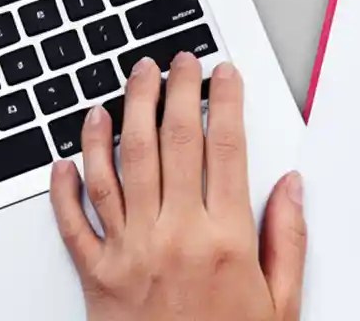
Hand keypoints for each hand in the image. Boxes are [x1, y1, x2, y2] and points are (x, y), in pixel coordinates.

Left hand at [49, 54, 306, 320]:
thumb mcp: (282, 303)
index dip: (225, 100)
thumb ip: (288, 238)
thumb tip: (292, 186)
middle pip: (172, 141)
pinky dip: (68, 182)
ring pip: (120, 165)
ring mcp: (130, 253)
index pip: (225, 147)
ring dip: (123, 115)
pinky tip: (69, 152)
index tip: (224, 73)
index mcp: (225, 238)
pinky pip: (75, 219)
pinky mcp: (96, 276)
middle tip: (178, 62)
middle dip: (175, 90)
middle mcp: (174, 236)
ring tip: (129, 83)